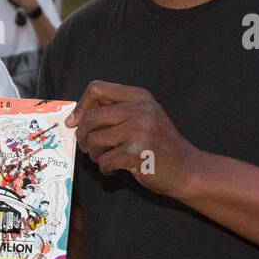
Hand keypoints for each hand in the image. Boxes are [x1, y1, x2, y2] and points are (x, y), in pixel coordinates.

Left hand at [66, 80, 200, 197]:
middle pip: (91, 117)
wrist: (186, 169)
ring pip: (94, 140)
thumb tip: (72, 119)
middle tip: (87, 146)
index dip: (80, 106)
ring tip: (106, 158)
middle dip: (82, 135)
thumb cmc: (157, 144)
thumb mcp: (143, 117)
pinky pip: (104, 160)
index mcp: (140, 96)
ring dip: (94, 155)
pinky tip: (115, 169)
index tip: (74, 122)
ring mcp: (140, 131)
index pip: (96, 89)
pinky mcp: (136, 153)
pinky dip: (105, 168)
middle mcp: (140, 110)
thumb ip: (114, 111)